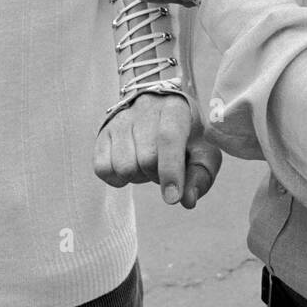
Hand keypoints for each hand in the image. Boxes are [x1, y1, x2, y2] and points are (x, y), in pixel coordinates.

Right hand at [93, 93, 221, 207]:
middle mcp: (144, 109)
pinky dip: (118, 178)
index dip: (171, 171)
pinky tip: (131, 166)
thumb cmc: (186, 133)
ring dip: (138, 176)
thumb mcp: (203, 150)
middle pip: (146, 159)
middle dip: (157, 175)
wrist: (158, 106)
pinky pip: (103, 169)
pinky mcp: (103, 133)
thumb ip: (201, 176)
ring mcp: (120, 120)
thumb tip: (187, 201)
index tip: (172, 198)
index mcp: (174, 108)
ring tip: (147, 163)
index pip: (168, 139)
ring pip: (123, 167)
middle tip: (164, 167)